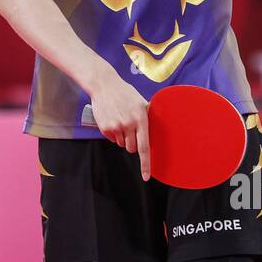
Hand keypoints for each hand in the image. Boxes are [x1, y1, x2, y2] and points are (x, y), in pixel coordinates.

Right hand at [88, 66, 150, 180]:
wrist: (104, 84)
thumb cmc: (124, 93)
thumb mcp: (140, 101)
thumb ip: (148, 116)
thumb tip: (157, 129)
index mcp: (141, 118)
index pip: (144, 147)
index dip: (145, 164)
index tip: (146, 176)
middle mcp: (128, 124)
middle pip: (132, 148)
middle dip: (132, 143)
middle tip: (130, 130)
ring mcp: (116, 126)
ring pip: (122, 144)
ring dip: (122, 137)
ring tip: (120, 120)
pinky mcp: (105, 127)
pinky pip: (112, 139)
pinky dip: (113, 133)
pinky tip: (112, 119)